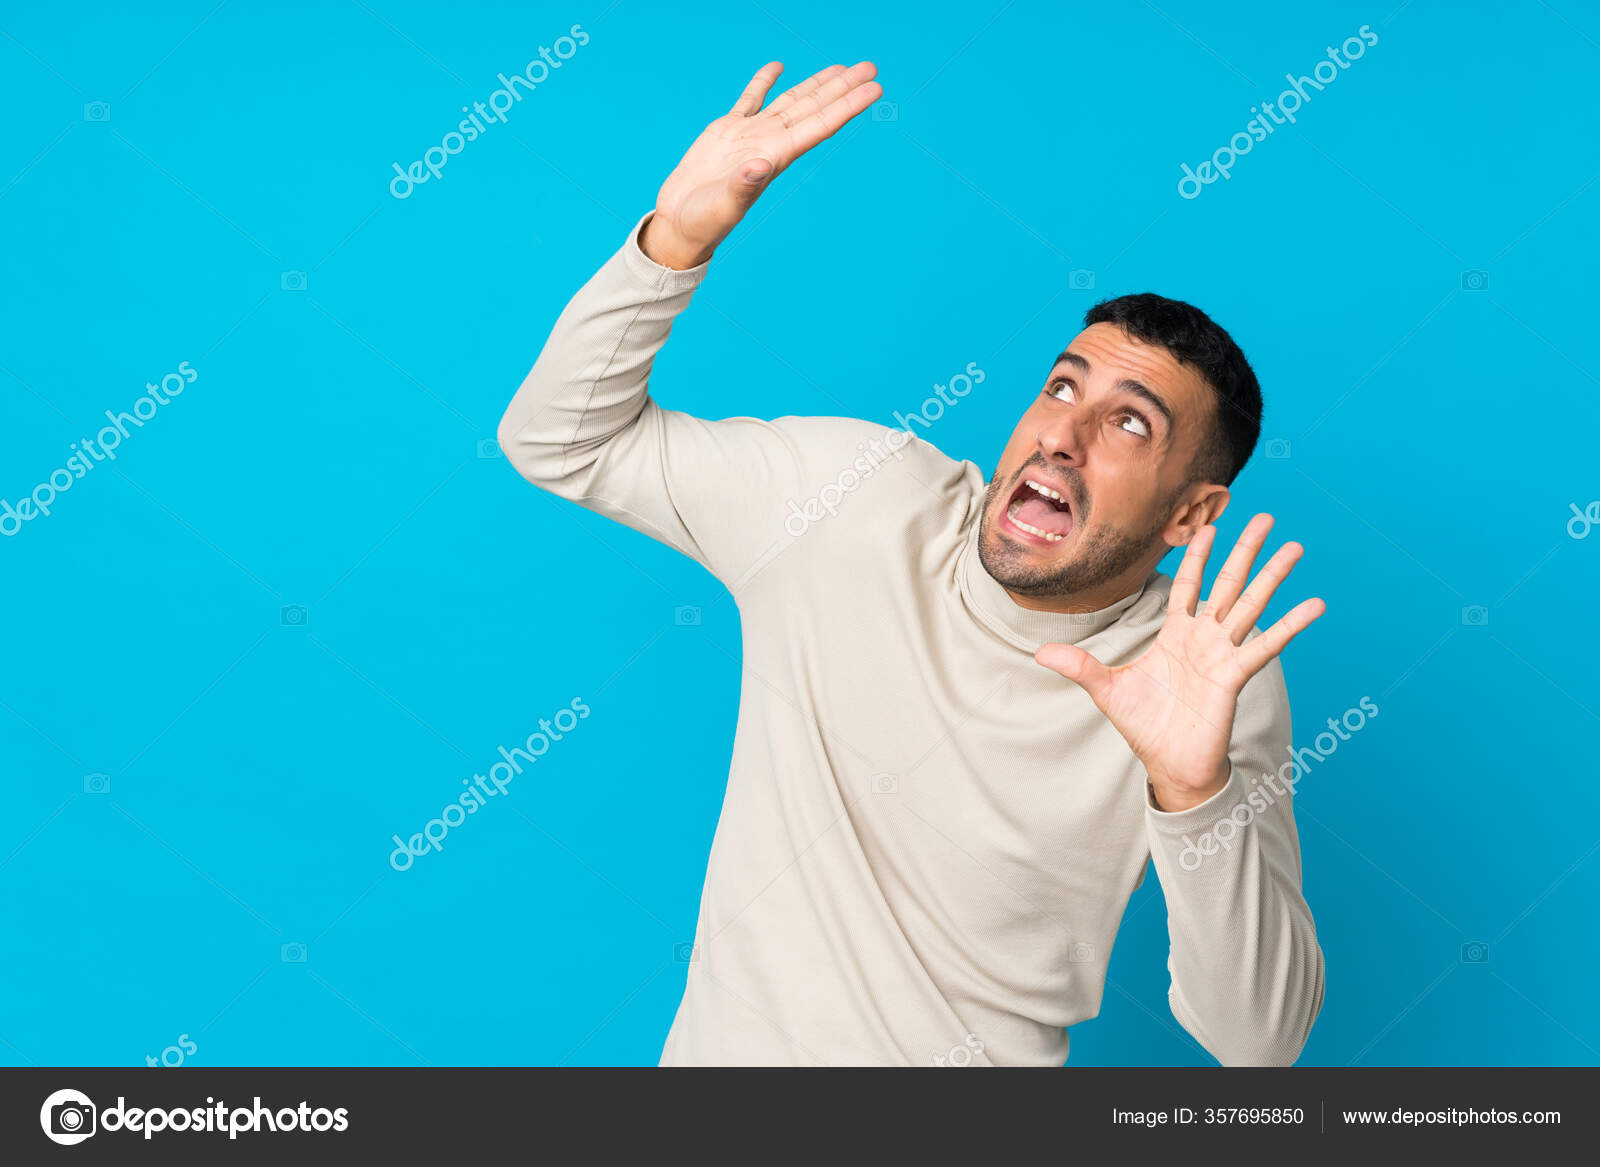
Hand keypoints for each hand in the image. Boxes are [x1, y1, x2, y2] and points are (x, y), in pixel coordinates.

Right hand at [640, 61, 882, 268]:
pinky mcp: (727, 130)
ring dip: (815, 84)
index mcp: (776, 157)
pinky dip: (764, 81)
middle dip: (842, 88)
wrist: (681, 223)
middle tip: (870, 67)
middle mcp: (770, 142)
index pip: (821, 125)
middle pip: (814, 108)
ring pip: (790, 100)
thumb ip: (743, 186)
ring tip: (841, 68)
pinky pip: (751, 98)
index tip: (874, 89)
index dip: (848, 106)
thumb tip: (759, 165)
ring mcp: (750, 134)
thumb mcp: (724, 206)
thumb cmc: (705, 221)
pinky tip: (779, 67)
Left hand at [1035, 515, 1325, 811]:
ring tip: (1296, 546)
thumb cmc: (1144, 726)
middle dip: (1246, 550)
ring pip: (1251, 605)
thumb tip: (1040, 652)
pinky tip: (1315, 605)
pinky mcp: (1235, 675)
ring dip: (1273, 576)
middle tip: (1267, 517)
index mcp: (1175, 635)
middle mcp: (1204, 638)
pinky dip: (1291, 625)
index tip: (1208, 525)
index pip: (1188, 584)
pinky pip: (1267, 645)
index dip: (1197, 555)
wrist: (1168, 765)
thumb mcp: (1106, 690)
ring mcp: (1223, 654)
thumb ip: (1079, 666)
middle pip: (1228, 583)